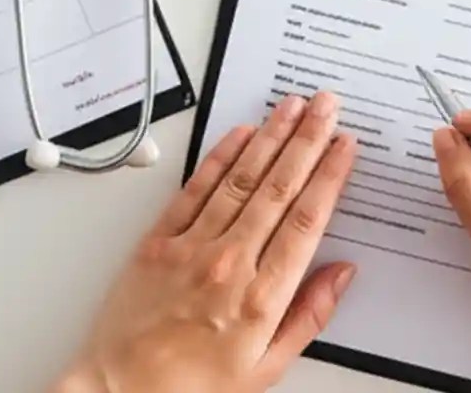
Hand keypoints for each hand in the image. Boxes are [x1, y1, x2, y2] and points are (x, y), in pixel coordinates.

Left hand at [52, 92, 358, 392]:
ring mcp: (192, 247)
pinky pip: (195, 188)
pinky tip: (241, 133)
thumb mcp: (268, 366)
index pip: (307, 220)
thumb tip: (342, 273)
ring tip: (292, 107)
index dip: (330, 176)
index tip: (345, 147)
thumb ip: (310, 315)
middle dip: (308, 140)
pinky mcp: (158, 241)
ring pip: (241, 178)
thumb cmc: (194, 386)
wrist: (124, 390)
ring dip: (271, 136)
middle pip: (279, 188)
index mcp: (262, 296)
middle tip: (327, 108)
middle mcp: (229, 263)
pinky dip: (221, 156)